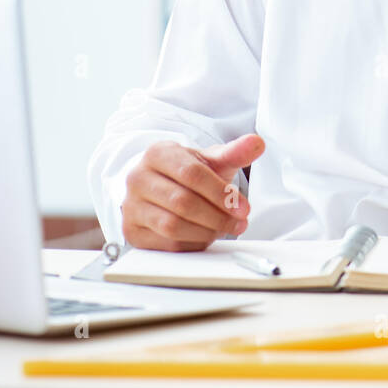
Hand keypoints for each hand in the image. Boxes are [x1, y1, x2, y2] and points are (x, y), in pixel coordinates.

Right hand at [121, 133, 264, 250]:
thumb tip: (257, 143)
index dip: (221, 193)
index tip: (243, 207)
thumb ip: (235, 152)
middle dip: (217, 216)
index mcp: (157, 153)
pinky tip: (206, 236)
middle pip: (182, 202)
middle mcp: (137, 178)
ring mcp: (131, 206)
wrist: (161, 187)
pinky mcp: (132, 231)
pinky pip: (166, 245)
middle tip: (239, 222)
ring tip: (224, 229)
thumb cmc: (188, 174)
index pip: (192, 174)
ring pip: (173, 226)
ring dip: (206, 232)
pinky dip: (192, 243)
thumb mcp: (211, 160)